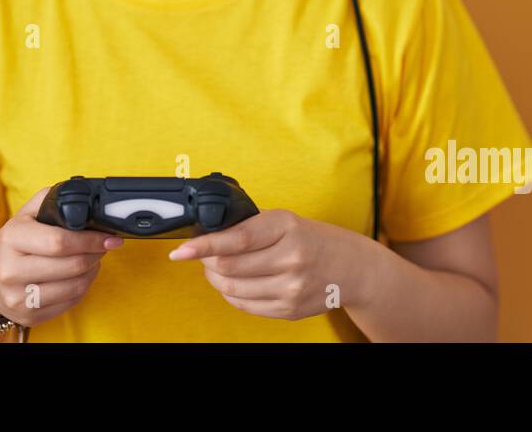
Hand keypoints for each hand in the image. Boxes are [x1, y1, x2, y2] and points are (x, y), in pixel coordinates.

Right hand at [0, 186, 122, 327]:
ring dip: (92, 272)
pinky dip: (83, 288)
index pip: (59, 242)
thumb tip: (85, 197)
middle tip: (103, 246)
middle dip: (95, 254)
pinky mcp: (28, 316)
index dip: (90, 240)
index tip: (108, 237)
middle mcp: (10, 271)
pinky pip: (70, 303)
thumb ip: (52, 199)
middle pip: (71, 266)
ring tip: (93, 259)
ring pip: (75, 287)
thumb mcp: (25, 213)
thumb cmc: (13, 242)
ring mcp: (18, 297)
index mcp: (12, 238)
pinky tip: (80, 276)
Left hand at [168, 209, 364, 320]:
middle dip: (206, 261)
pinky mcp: (289, 309)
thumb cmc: (312, 239)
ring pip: (233, 288)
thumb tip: (207, 236)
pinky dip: (232, 294)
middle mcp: (291, 258)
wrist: (351, 268)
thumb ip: (249, 227)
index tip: (181, 250)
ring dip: (216, 278)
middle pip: (229, 266)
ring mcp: (291, 287)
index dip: (204, 246)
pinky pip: (245, 305)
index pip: (236, 239)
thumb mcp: (285, 221)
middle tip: (201, 254)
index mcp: (287, 228)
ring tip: (217, 267)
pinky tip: (235, 282)